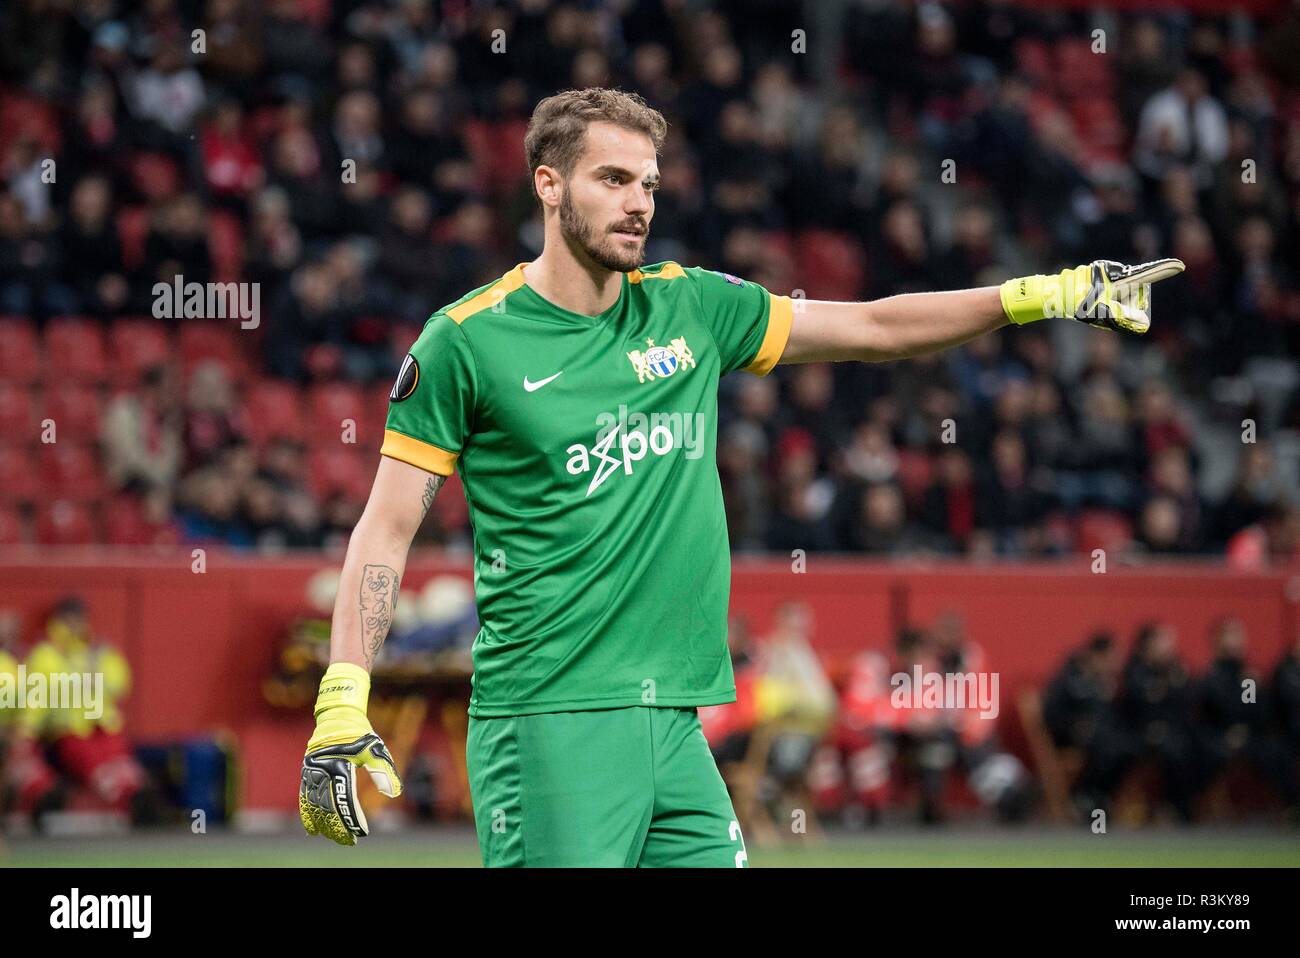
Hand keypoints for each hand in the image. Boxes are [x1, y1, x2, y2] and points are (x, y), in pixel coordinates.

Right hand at [299, 663, 402, 845]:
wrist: (337, 716)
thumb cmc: (360, 732)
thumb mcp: (376, 748)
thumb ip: (384, 771)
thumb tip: (393, 793)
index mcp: (339, 765)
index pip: (345, 800)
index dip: (352, 819)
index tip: (361, 833)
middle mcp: (322, 770)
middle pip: (328, 807)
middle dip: (338, 827)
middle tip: (349, 840)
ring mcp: (312, 772)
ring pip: (314, 805)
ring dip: (324, 824)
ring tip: (335, 837)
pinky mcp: (307, 772)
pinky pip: (305, 798)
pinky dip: (308, 814)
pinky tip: (314, 828)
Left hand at [1001, 258, 1184, 333]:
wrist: (1048, 295)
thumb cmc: (1073, 301)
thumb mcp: (1099, 311)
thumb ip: (1122, 316)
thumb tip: (1142, 324)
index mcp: (1115, 275)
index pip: (1145, 273)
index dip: (1163, 270)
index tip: (1180, 265)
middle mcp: (1110, 272)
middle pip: (1132, 290)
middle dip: (1126, 304)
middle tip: (1107, 312)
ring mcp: (1103, 275)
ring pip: (1119, 295)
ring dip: (1114, 306)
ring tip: (1095, 309)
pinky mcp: (1095, 280)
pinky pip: (1109, 296)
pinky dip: (1106, 305)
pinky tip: (1092, 308)